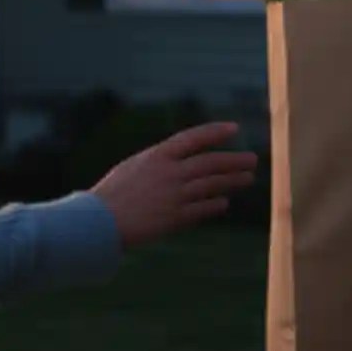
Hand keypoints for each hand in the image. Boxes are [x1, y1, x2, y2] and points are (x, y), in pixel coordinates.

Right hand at [90, 122, 257, 248]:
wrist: (99, 222)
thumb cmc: (111, 194)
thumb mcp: (133, 168)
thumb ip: (158, 164)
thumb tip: (179, 162)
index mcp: (157, 156)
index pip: (193, 137)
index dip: (214, 132)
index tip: (233, 128)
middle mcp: (170, 173)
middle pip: (210, 163)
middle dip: (233, 161)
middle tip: (252, 160)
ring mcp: (175, 196)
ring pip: (212, 185)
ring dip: (233, 181)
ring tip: (248, 178)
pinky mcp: (175, 218)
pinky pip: (203, 209)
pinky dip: (216, 204)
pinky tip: (224, 203)